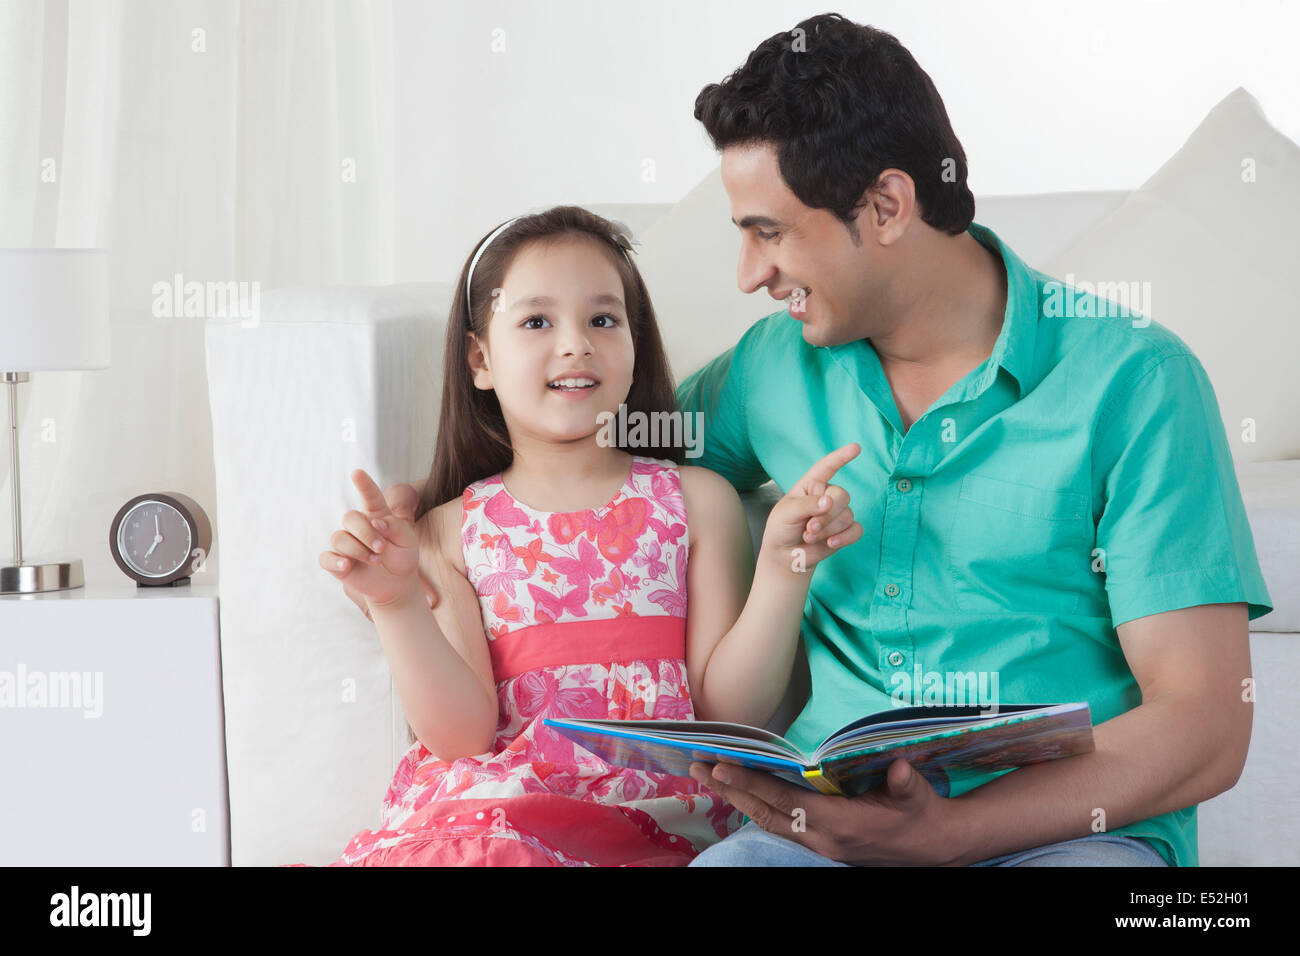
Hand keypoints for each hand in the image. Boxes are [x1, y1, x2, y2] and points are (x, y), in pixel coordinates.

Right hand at [319, 470, 425, 610]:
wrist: (397, 585)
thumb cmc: (402, 558)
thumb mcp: (408, 541)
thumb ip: (396, 527)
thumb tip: (376, 521)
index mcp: (376, 516)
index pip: (369, 497)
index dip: (363, 484)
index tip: (357, 473)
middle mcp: (358, 527)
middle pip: (350, 518)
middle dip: (366, 533)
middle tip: (381, 549)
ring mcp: (345, 544)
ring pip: (339, 538)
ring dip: (358, 550)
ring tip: (375, 560)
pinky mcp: (336, 563)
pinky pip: (325, 558)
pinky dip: (334, 561)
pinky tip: (346, 565)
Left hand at [688, 757, 959, 865]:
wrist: (934, 846)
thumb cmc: (922, 813)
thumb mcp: (916, 794)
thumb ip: (904, 781)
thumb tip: (898, 767)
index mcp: (839, 824)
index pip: (783, 800)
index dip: (750, 782)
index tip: (720, 765)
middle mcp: (822, 838)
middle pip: (763, 813)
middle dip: (729, 789)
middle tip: (696, 765)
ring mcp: (819, 844)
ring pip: (767, 821)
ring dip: (736, 797)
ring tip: (708, 775)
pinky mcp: (821, 842)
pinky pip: (779, 824)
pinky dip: (756, 806)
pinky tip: (742, 791)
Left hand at [760, 442, 862, 573]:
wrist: (786, 555)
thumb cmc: (782, 528)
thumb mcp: (787, 513)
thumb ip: (807, 505)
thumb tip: (829, 501)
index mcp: (811, 485)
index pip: (827, 467)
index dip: (841, 457)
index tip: (856, 447)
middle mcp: (827, 496)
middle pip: (841, 495)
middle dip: (826, 515)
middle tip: (808, 528)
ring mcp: (838, 513)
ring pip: (847, 515)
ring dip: (828, 529)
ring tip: (809, 537)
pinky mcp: (845, 531)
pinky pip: (856, 530)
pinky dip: (845, 537)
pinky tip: (831, 543)